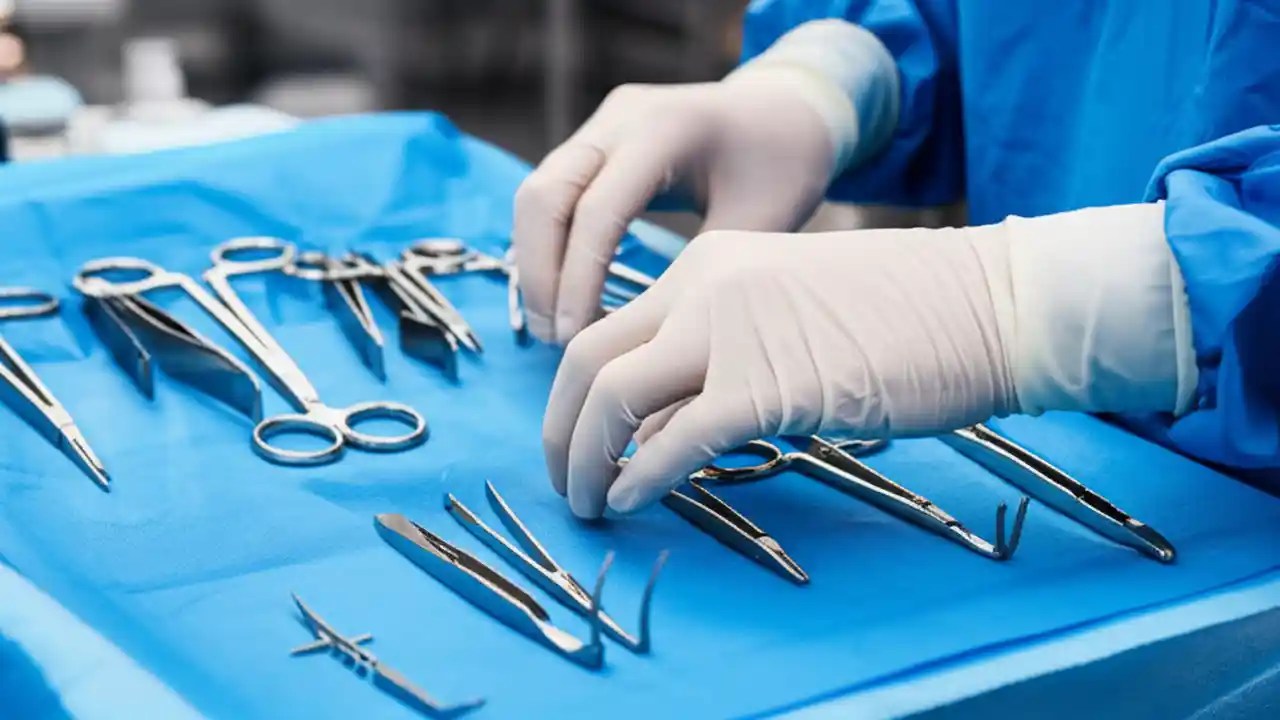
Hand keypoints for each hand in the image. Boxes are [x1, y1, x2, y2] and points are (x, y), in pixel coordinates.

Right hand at [511, 78, 837, 343]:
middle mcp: (621, 118)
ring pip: (536, 193)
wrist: (787, 108)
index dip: (577, 280)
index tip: (576, 339)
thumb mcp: (761, 222)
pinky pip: (550, 192)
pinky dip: (547, 244)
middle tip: (552, 339)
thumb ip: (704, 273)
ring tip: (551, 327)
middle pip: (543, 195)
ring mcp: (602, 124)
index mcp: (665, 130)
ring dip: (535, 262)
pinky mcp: (594, 139)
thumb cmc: (784, 164)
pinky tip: (562, 294)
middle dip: (540, 273)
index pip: (597, 211)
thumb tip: (649, 340)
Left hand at [543, 227, 1019, 517]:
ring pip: (614, 398)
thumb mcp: (787, 321)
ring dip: (585, 459)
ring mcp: (732, 331)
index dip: (578, 396)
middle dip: (561, 430)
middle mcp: (704, 286)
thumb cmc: (906, 319)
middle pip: (588, 361)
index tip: (580, 441)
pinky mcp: (769, 385)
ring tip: (588, 504)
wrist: (991, 305)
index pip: (610, 329)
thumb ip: (718, 365)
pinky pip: (674, 441)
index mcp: (708, 264)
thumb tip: (660, 431)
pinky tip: (631, 502)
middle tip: (562, 481)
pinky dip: (640, 479)